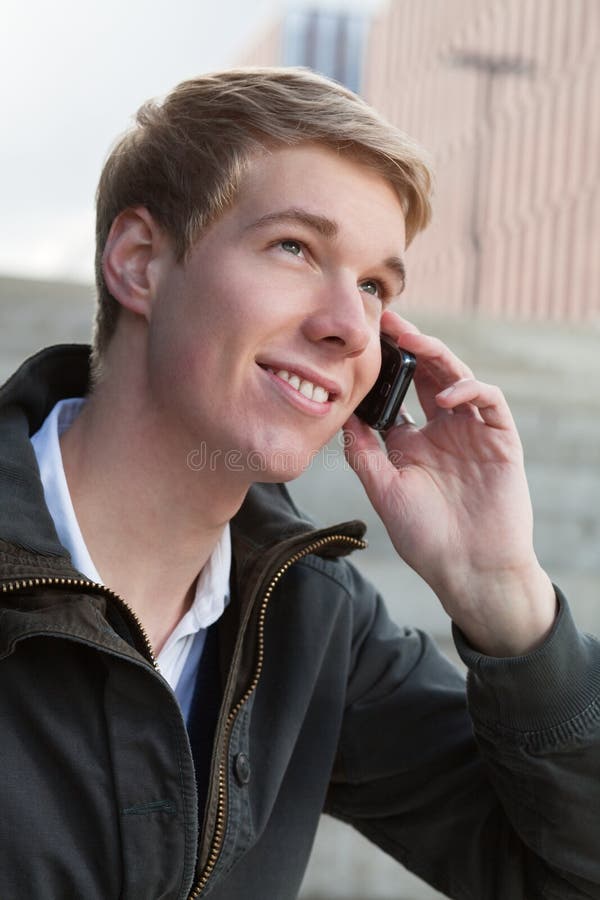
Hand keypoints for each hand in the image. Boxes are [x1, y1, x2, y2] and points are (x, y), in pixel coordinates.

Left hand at [343, 310, 555, 656]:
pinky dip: (470, 390)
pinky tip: (447, 394)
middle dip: (409, 345)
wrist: (469, 570)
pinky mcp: (501, 439)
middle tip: (386, 320)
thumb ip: (362, 451)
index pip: (400, 391)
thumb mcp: (383, 490)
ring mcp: (473, 432)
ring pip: (458, 377)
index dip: (384, 367)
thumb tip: (338, 413)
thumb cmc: (425, 537)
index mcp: (415, 440)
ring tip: (411, 338)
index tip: (361, 343)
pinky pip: (489, 401)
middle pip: (428, 374)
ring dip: (437, 354)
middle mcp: (444, 430)